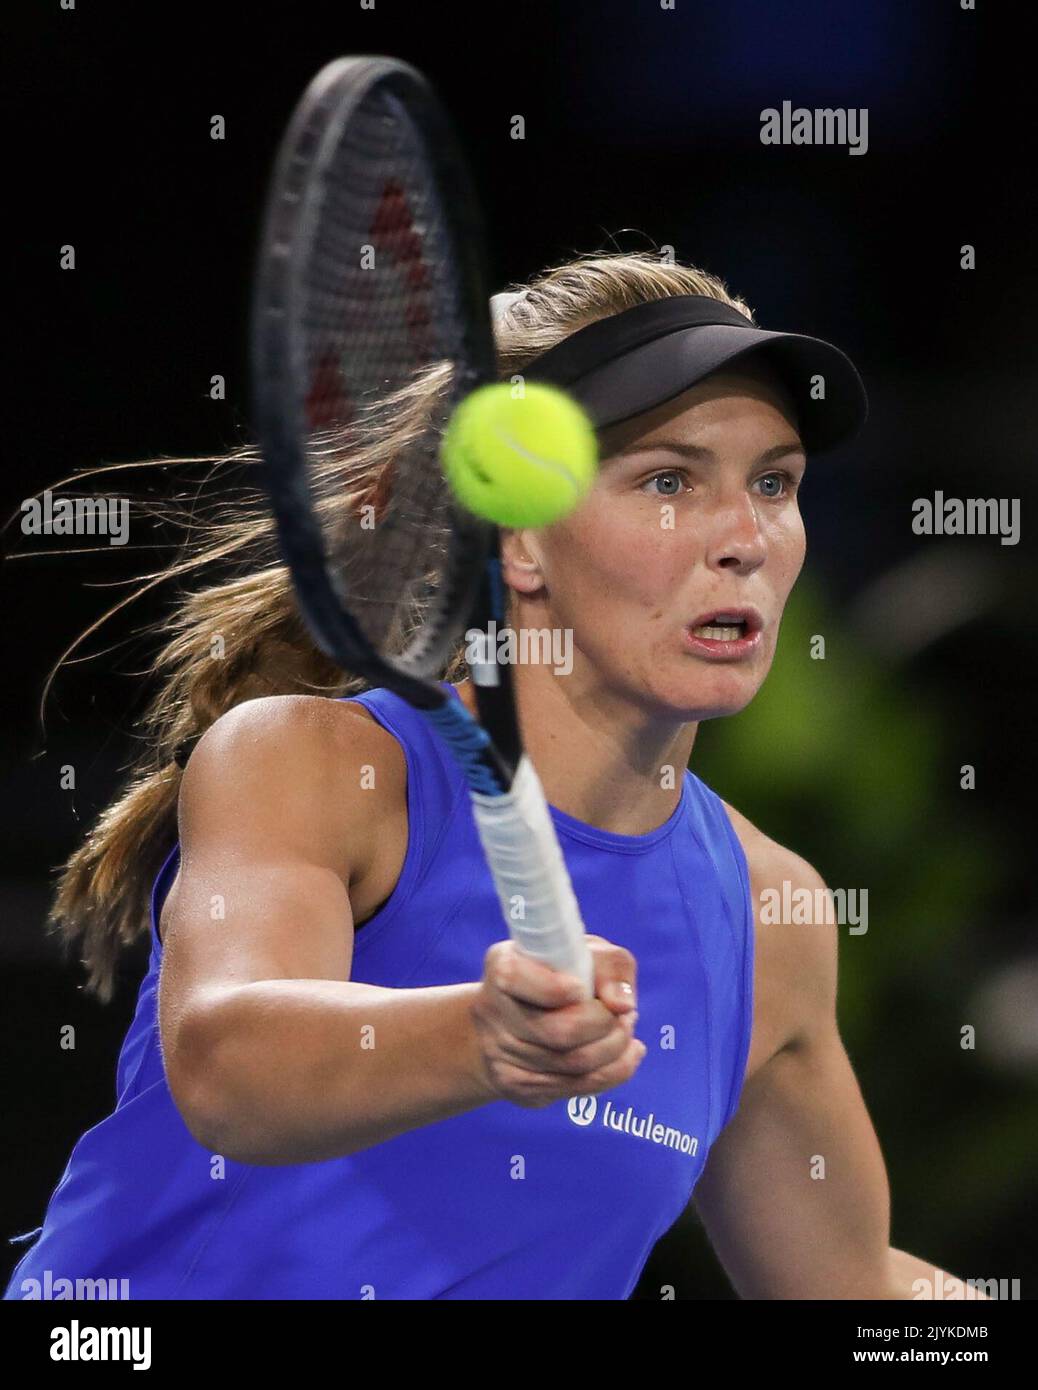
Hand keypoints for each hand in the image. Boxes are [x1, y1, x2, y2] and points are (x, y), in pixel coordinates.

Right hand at [470, 934, 645, 1107]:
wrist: (518, 1018)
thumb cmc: (560, 975)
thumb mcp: (585, 952)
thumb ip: (610, 965)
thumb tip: (622, 1004)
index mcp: (502, 967)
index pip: (516, 979)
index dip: (556, 988)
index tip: (583, 988)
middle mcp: (493, 1012)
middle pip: (560, 1032)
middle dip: (606, 1024)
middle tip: (624, 1013)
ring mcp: (502, 1056)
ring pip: (575, 1064)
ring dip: (616, 1048)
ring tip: (626, 1029)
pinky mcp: (519, 1087)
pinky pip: (578, 1087)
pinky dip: (615, 1070)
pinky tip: (627, 1054)